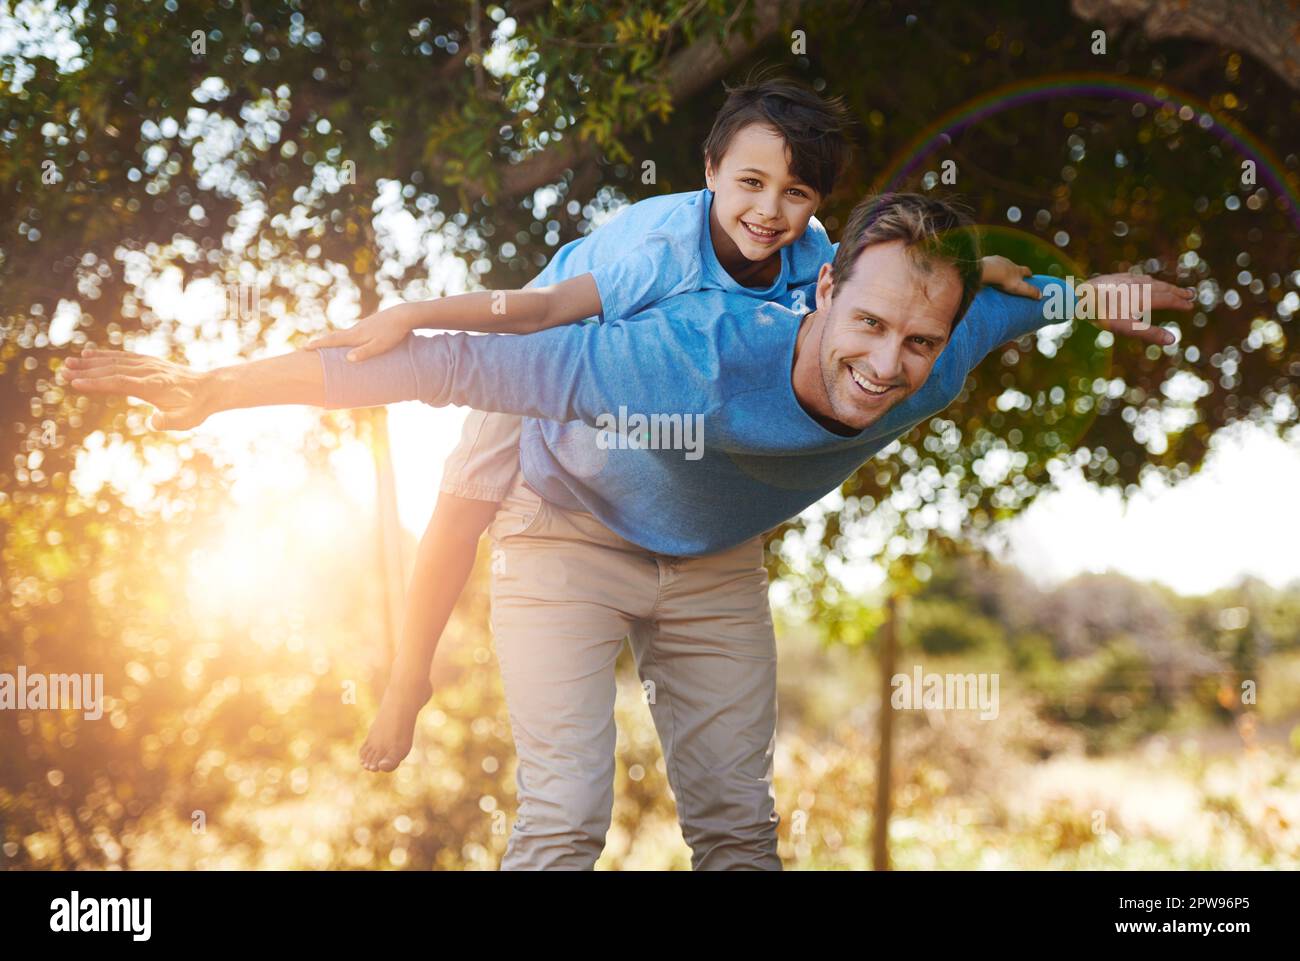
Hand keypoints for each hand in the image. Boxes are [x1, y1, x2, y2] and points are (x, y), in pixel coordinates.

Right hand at [62, 349, 214, 429]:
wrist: (211, 388)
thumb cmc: (196, 408)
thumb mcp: (185, 420)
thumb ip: (167, 422)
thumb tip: (152, 421)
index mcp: (153, 386)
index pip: (119, 382)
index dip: (97, 382)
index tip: (77, 383)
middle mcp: (148, 371)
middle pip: (112, 369)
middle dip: (87, 371)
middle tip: (63, 373)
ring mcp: (148, 364)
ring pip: (115, 361)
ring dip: (92, 361)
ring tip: (70, 362)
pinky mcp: (149, 361)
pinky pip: (123, 356)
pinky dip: (105, 355)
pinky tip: (90, 354)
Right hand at [305, 303, 415, 361]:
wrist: (404, 315)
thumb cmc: (393, 333)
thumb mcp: (380, 346)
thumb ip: (364, 352)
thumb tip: (347, 359)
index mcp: (356, 335)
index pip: (332, 341)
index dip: (318, 344)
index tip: (304, 347)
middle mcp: (356, 330)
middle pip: (334, 337)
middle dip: (320, 343)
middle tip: (307, 347)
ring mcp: (362, 327)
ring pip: (343, 335)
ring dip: (331, 340)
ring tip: (323, 346)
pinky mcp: (369, 326)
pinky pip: (352, 334)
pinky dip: (343, 338)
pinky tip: (346, 341)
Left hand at [980, 255, 1039, 299]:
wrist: (988, 271)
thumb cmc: (1004, 280)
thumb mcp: (1020, 288)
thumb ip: (1030, 291)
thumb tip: (1041, 296)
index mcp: (1017, 269)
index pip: (1026, 271)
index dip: (1029, 274)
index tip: (1030, 276)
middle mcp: (1009, 263)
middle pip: (1013, 267)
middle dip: (1014, 272)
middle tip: (1012, 278)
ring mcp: (997, 261)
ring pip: (1001, 265)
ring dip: (1001, 270)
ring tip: (998, 277)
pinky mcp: (987, 261)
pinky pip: (989, 265)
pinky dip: (990, 269)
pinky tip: (987, 275)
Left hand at [1077, 274, 1194, 345]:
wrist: (1079, 297)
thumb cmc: (1103, 314)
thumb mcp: (1127, 328)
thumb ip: (1150, 333)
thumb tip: (1173, 340)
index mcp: (1144, 297)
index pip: (1167, 300)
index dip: (1180, 303)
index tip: (1191, 305)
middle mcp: (1138, 286)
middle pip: (1162, 288)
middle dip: (1176, 292)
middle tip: (1190, 294)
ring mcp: (1125, 280)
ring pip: (1149, 282)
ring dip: (1162, 285)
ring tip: (1169, 288)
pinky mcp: (1114, 278)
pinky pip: (1135, 277)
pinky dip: (1145, 280)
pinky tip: (1141, 280)